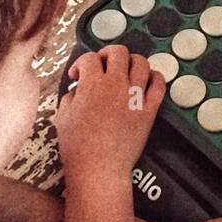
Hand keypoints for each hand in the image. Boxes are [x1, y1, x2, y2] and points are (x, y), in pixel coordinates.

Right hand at [56, 46, 164, 182]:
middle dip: (107, 55)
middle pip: (118, 52)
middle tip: (103, 66)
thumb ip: (70, 96)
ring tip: (125, 72)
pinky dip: (154, 77)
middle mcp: (116, 84)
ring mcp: (135, 96)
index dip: (80, 64)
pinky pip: (159, 84)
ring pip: (141, 63)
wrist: (99, 168)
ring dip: (131, 62)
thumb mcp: (63, 116)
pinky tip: (147, 80)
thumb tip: (78, 89)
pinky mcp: (149, 109)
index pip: (89, 58)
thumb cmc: (77, 146)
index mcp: (92, 84)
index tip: (78, 75)